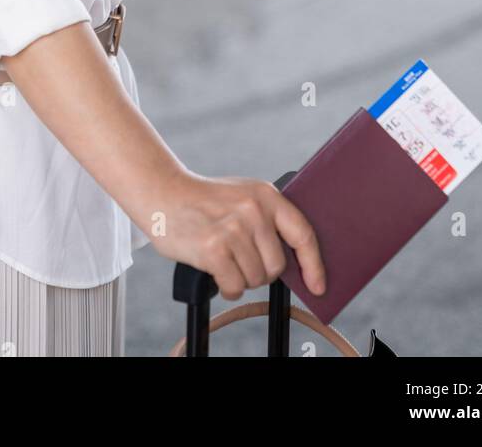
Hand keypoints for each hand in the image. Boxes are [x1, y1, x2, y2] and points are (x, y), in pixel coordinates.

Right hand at [149, 169, 325, 301]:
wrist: (164, 193)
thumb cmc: (205, 201)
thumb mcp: (243, 196)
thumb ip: (268, 220)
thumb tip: (295, 260)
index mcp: (265, 195)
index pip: (302, 234)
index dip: (314, 264)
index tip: (317, 285)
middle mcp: (252, 210)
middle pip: (277, 266)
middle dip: (261, 272)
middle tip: (241, 259)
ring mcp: (233, 229)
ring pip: (255, 279)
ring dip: (241, 279)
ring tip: (224, 258)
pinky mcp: (214, 249)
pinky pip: (234, 286)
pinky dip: (227, 287)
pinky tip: (216, 270)